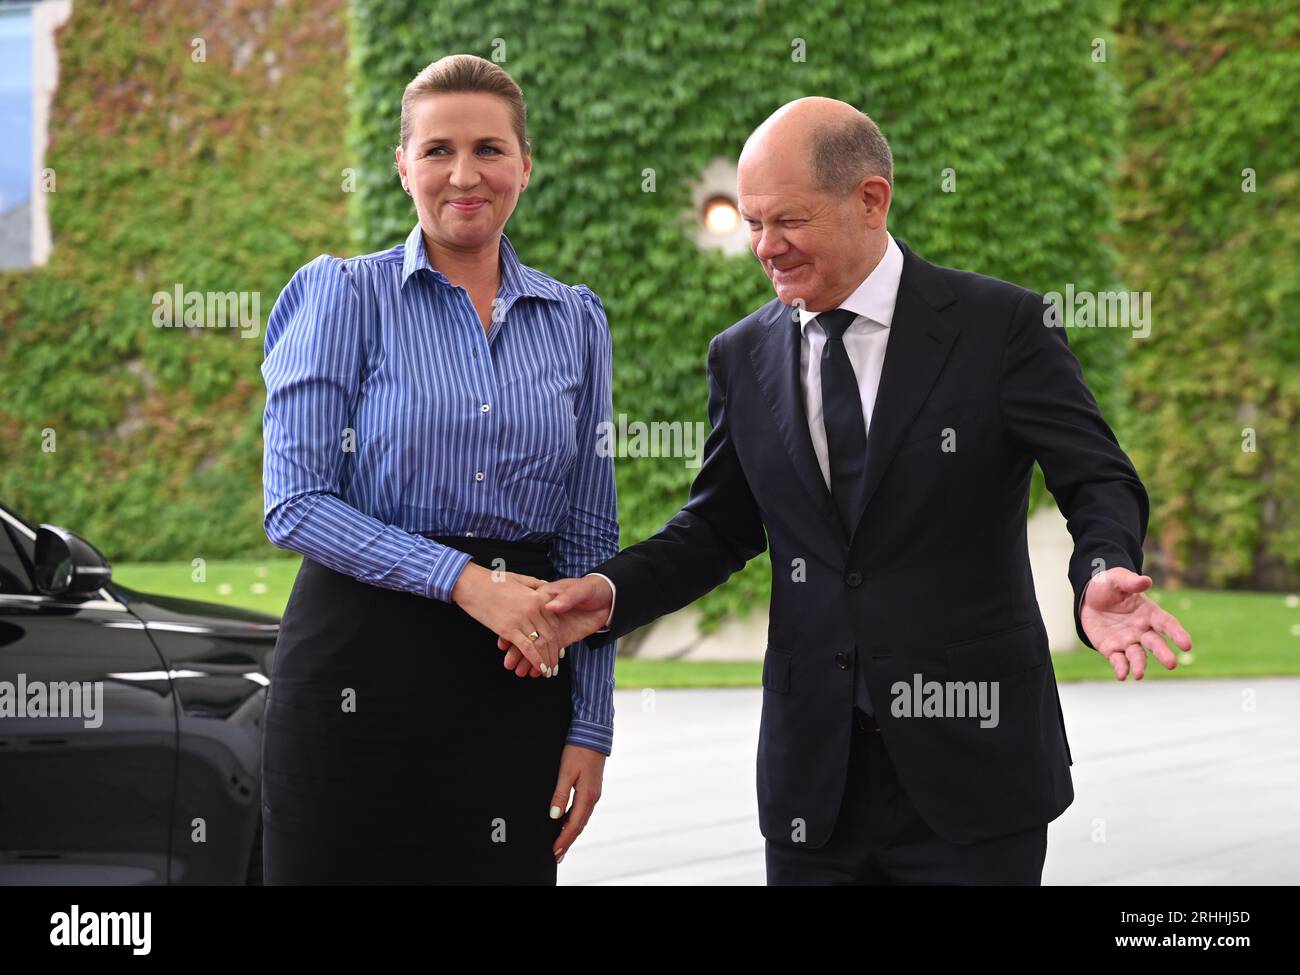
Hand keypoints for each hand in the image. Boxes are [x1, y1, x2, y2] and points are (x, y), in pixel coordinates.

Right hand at [451, 563, 563, 675]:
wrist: (472, 584)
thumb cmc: (493, 581)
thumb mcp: (520, 579)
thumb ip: (536, 585)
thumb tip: (548, 588)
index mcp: (537, 597)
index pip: (555, 623)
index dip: (558, 639)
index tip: (558, 650)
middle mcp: (533, 609)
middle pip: (550, 636)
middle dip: (554, 654)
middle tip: (555, 666)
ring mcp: (521, 620)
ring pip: (541, 644)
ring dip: (547, 661)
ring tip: (548, 672)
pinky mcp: (508, 630)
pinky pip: (527, 648)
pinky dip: (535, 660)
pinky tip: (539, 668)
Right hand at [500, 576, 613, 676]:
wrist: (607, 597)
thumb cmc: (591, 589)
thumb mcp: (580, 589)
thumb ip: (566, 597)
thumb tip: (551, 607)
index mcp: (545, 599)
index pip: (528, 618)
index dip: (517, 629)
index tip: (506, 643)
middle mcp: (544, 614)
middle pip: (530, 635)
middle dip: (519, 651)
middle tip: (511, 664)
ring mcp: (551, 627)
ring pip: (535, 645)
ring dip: (527, 660)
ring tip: (520, 672)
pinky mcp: (561, 637)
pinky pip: (547, 651)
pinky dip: (540, 661)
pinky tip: (534, 672)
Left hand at [549, 744, 604, 862]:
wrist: (594, 734)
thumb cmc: (579, 750)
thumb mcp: (566, 771)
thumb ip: (560, 794)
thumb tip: (555, 816)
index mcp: (587, 796)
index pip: (574, 825)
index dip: (563, 840)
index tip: (555, 851)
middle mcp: (593, 798)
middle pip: (579, 825)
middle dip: (567, 841)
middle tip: (557, 854)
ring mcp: (594, 793)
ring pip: (582, 819)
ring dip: (572, 832)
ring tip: (561, 843)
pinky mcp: (592, 788)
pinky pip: (583, 810)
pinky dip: (575, 821)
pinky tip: (568, 823)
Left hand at [1080, 567, 1191, 679]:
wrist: (1089, 599)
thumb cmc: (1109, 586)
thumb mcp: (1116, 579)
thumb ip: (1130, 582)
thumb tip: (1146, 581)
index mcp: (1149, 613)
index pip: (1166, 624)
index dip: (1177, 634)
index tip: (1186, 645)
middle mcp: (1142, 630)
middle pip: (1155, 643)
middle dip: (1163, 653)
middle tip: (1171, 664)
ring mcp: (1128, 641)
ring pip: (1137, 655)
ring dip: (1139, 665)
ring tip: (1139, 674)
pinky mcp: (1112, 649)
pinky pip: (1118, 660)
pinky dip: (1121, 668)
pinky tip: (1122, 676)